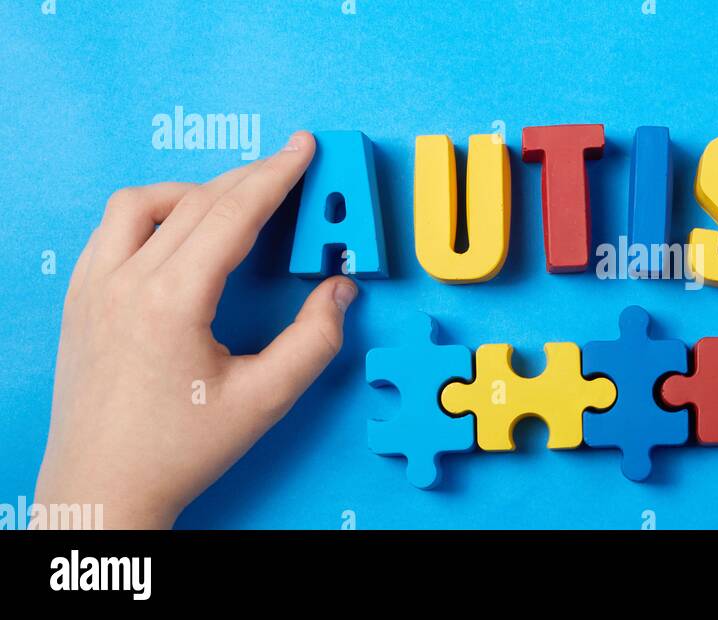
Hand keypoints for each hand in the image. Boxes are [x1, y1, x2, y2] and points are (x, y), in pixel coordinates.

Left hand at [35, 131, 356, 528]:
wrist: (103, 486)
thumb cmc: (178, 450)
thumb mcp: (264, 400)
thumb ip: (314, 341)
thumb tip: (339, 291)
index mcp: (171, 301)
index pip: (232, 213)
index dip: (275, 175)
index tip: (302, 148)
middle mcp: (124, 282)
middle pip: (195, 201)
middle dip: (248, 177)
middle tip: (288, 167)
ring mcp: (92, 288)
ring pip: (140, 203)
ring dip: (192, 191)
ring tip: (230, 204)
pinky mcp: (78, 300)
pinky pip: (111, 231)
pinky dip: (151, 216)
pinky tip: (178, 235)